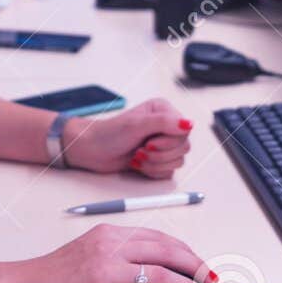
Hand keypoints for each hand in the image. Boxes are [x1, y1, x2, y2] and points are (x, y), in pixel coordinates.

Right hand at [0, 225, 213, 282]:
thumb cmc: (53, 273)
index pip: (159, 238)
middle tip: (212, 281)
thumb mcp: (89, 250)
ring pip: (160, 276)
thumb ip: (120, 254)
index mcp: (110, 233)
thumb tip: (157, 269)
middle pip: (166, 253)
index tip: (200, 264)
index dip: (186, 252)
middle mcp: (110, 248)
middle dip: (195, 268)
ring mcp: (105, 272)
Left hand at [62, 98, 191, 177]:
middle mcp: (166, 126)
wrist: (93, 151)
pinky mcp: (158, 160)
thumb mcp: (137, 124)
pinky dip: (153, 171)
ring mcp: (162, 144)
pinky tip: (138, 164)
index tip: (148, 142)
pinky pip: (169, 172)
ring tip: (137, 157)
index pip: (184, 130)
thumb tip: (188, 124)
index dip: (169, 141)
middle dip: (160, 154)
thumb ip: (164, 122)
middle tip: (141, 150)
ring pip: (178, 161)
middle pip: (183, 147)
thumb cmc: (110, 134)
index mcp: (164, 111)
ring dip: (155, 164)